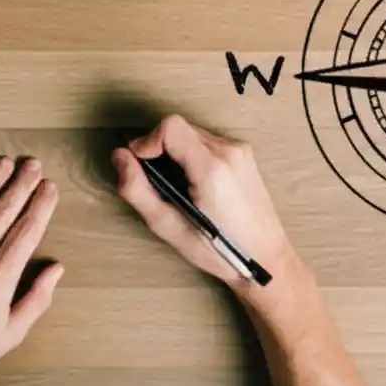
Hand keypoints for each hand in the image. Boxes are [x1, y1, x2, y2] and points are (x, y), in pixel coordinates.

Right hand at [112, 115, 302, 296]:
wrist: (266, 258)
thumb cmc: (220, 250)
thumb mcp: (169, 228)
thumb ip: (137, 190)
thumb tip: (119, 157)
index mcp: (211, 169)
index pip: (171, 127)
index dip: (147, 141)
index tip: (139, 163)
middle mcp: (229, 152)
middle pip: (179, 128)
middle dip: (159, 149)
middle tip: (157, 182)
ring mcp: (240, 151)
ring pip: (192, 133)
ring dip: (175, 152)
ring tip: (178, 187)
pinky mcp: (244, 154)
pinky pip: (207, 141)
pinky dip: (192, 155)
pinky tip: (195, 184)